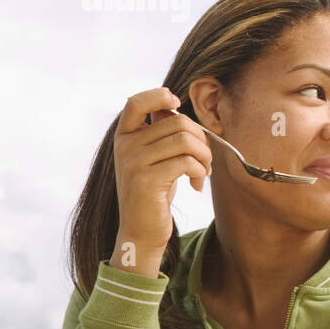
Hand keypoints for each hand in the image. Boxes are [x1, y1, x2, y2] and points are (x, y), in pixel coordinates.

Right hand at [111, 87, 212, 266]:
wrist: (141, 232)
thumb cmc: (155, 192)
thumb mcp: (154, 158)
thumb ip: (160, 134)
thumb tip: (175, 107)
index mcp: (124, 136)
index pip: (136, 102)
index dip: (159, 96)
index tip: (177, 104)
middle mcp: (124, 146)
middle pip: (177, 121)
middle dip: (201, 139)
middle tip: (205, 160)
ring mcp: (133, 163)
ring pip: (186, 140)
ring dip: (205, 157)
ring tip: (203, 172)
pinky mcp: (146, 180)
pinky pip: (187, 162)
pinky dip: (200, 172)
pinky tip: (197, 185)